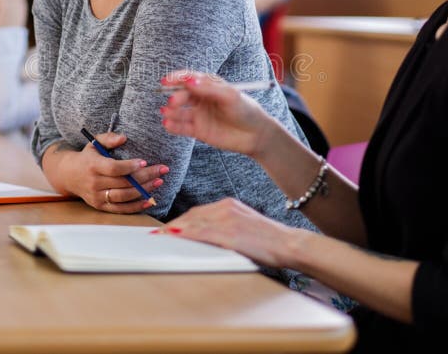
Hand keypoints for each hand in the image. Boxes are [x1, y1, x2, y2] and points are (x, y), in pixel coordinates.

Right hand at [61, 132, 169, 213]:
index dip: (129, 166)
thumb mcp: (94, 143)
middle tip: (162, 170)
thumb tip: (124, 138)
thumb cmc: (87, 156)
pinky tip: (150, 200)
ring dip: (144, 190)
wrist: (68, 175)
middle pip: (123, 182)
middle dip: (145, 176)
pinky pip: (120, 209)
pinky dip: (136, 206)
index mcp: (93, 165)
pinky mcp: (100, 206)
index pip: (113, 168)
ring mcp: (97, 197)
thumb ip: (109, 138)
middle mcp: (94, 183)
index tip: (144, 161)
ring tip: (159, 182)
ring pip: (124, 196)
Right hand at [159, 71, 272, 158]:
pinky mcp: (198, 130)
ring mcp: (199, 114)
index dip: (177, 78)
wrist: (255, 135)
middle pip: (182, 95)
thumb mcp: (230, 95)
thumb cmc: (246, 110)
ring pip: (179, 111)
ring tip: (166, 112)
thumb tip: (188, 81)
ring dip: (170, 111)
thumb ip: (209, 88)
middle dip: (175, 97)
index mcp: (209, 86)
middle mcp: (201, 99)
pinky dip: (173, 125)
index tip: (166, 81)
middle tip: (173, 102)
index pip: (189, 79)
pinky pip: (182, 127)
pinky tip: (167, 124)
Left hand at [159, 198, 295, 267]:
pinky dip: (188, 234)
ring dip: (175, 230)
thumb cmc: (269, 239)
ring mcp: (228, 219)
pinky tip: (177, 237)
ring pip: (195, 222)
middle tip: (158, 235)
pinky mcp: (231, 233)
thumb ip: (224, 227)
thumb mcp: (244, 226)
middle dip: (173, 226)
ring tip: (161, 238)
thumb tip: (204, 236)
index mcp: (229, 204)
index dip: (180, 221)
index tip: (168, 229)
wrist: (289, 243)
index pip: (198, 212)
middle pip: (192, 215)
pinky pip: (204, 232)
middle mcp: (226, 208)